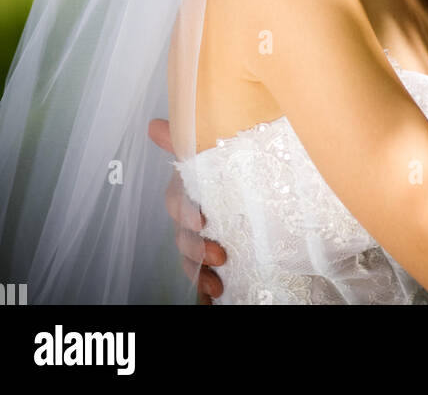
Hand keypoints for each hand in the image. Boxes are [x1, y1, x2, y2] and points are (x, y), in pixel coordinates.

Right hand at [148, 117, 226, 303]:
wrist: (274, 193)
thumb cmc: (231, 167)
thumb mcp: (214, 150)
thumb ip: (186, 139)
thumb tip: (153, 126)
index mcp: (193, 191)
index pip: (177, 204)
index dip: (184, 213)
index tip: (200, 220)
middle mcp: (196, 217)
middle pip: (183, 238)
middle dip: (196, 249)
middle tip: (219, 253)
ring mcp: (205, 240)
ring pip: (192, 262)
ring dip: (200, 275)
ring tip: (217, 284)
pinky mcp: (216, 262)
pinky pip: (204, 281)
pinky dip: (204, 294)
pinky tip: (211, 302)